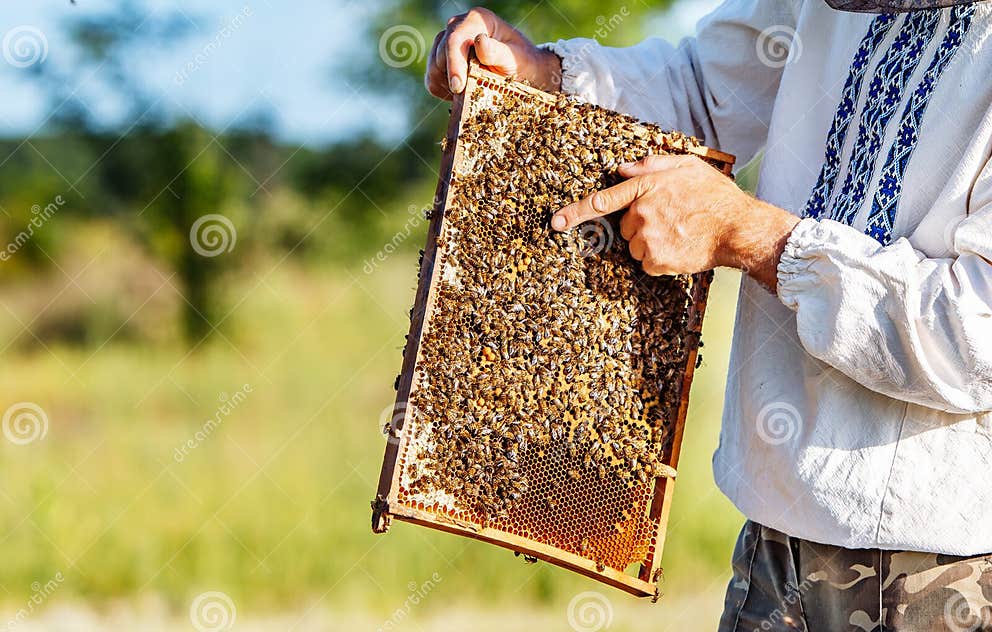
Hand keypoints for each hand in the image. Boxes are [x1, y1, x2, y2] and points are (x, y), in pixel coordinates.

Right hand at [426, 7, 561, 99]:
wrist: (520, 69)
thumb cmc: (521, 62)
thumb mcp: (515, 58)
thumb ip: (498, 52)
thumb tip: (479, 42)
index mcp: (477, 20)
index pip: (455, 40)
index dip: (454, 64)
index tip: (458, 87)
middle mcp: (457, 26)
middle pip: (441, 56)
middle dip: (455, 79)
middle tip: (475, 93)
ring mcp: (446, 42)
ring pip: (434, 69)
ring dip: (449, 86)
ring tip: (473, 90)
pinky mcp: (440, 59)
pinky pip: (431, 80)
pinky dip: (444, 91)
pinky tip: (463, 91)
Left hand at [551, 155, 800, 290]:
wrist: (738, 227)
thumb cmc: (715, 196)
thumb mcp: (687, 166)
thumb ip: (652, 165)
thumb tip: (623, 168)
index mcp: (646, 187)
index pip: (603, 200)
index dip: (576, 212)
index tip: (557, 222)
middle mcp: (642, 212)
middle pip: (625, 226)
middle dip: (641, 225)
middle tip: (671, 220)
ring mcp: (647, 238)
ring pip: (635, 246)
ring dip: (651, 243)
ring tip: (679, 233)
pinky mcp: (655, 261)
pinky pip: (647, 262)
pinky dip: (661, 259)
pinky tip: (681, 247)